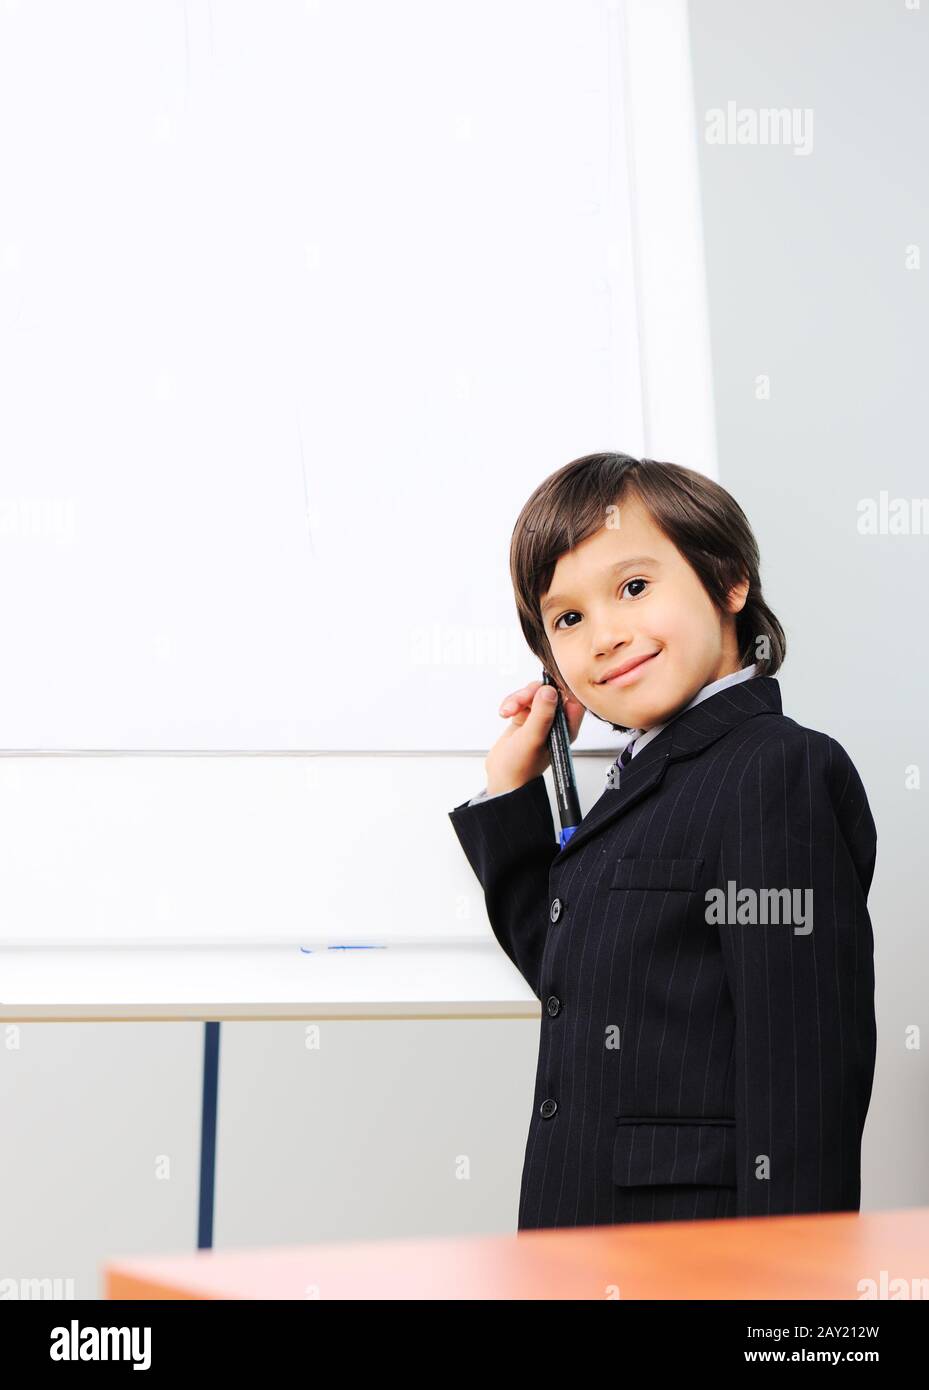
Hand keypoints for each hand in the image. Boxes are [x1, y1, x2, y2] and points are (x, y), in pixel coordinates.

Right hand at [484, 681, 585, 795]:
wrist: (502, 778)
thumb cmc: (520, 767)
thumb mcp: (532, 739)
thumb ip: (541, 714)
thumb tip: (549, 690)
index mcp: (566, 727)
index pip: (572, 698)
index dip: (561, 687)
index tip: (547, 684)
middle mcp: (555, 721)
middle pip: (549, 691)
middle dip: (531, 693)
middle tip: (520, 701)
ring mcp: (540, 718)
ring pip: (533, 693)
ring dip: (517, 698)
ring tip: (508, 711)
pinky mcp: (526, 717)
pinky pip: (521, 699)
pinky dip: (511, 703)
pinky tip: (505, 713)